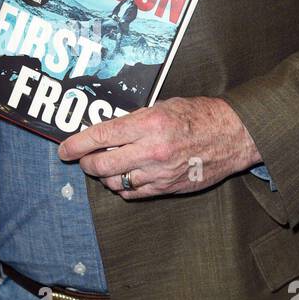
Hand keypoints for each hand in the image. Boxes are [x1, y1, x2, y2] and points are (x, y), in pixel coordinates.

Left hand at [57, 95, 260, 198]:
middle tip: (82, 158)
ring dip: (104, 175)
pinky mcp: (167, 188)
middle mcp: (152, 151)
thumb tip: (108, 130)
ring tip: (105, 166)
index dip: (77, 144)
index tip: (64, 149)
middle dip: (86, 163)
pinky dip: (123, 187)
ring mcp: (159, 173)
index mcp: (149, 124)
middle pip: (102, 164)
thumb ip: (136, 119)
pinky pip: (134, 193)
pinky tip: (123, 177)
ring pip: (116, 181)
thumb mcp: (165, 106)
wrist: (234, 136)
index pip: (102, 136)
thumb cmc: (200, 115)